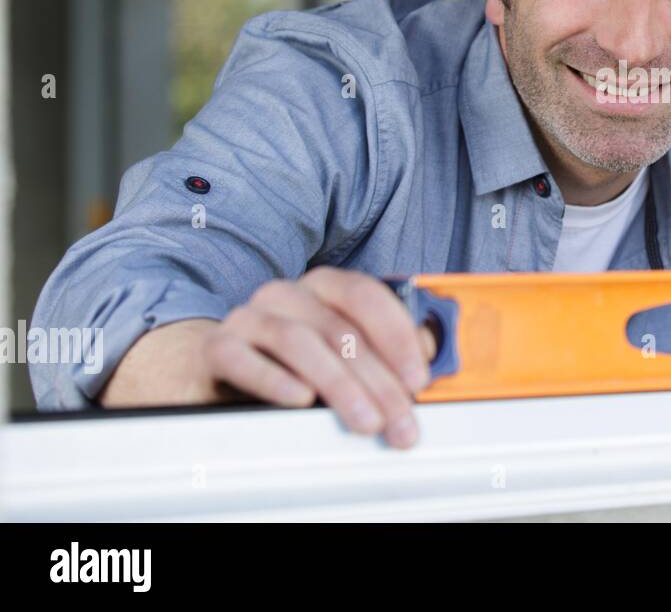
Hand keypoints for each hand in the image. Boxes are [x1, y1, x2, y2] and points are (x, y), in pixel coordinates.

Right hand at [101, 266, 437, 447]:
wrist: (203, 369)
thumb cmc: (284, 362)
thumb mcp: (337, 356)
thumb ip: (379, 353)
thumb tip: (428, 359)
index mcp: (321, 287)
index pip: (366, 296)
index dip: (397, 336)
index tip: (418, 379)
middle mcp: (286, 294)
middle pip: (340, 330)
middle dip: (378, 381)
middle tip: (399, 421)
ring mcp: (248, 317)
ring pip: (300, 341)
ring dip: (339, 385)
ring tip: (364, 421)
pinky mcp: (215, 347)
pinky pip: (243, 358)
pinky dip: (274, 378)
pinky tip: (299, 400)